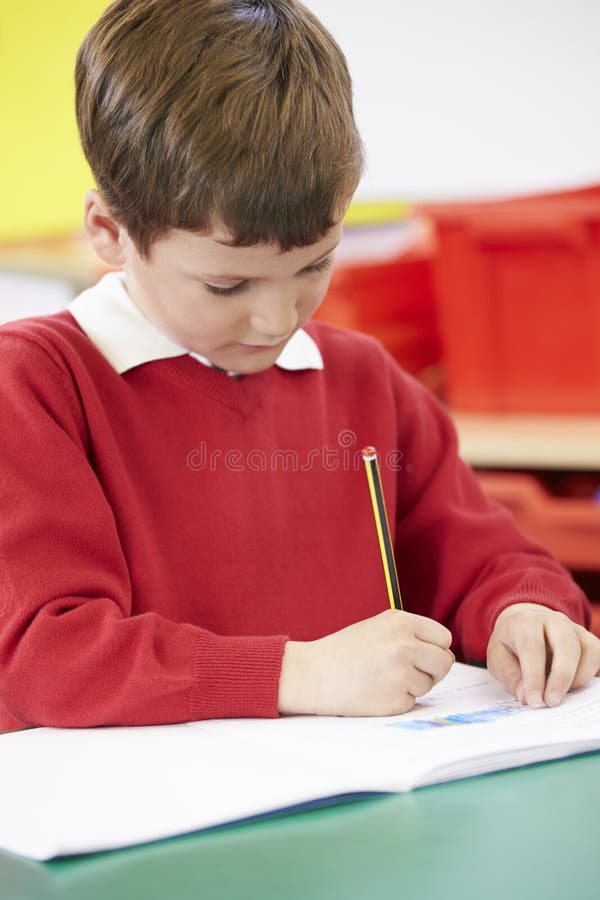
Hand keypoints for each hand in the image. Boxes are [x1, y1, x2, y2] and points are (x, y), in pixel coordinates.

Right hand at [278, 609, 453, 716]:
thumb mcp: (379, 627)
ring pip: (428, 685)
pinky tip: (374, 692)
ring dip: (411, 685)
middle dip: (431, 670)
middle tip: (407, 671)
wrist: (312, 674)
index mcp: (401, 622)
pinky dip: (397, 701)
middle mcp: (404, 645)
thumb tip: (446, 655)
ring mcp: (400, 674)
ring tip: (381, 678)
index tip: (420, 654)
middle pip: (444, 663)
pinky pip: (411, 702)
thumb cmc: (345, 651)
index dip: (434, 649)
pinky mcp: (395, 701)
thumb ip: (412, 635)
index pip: (444, 638)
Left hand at [487, 603, 599, 706]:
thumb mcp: (498, 658)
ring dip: (578, 678)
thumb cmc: (510, 643)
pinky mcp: (588, 639)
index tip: (534, 700)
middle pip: (566, 644)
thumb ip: (511, 677)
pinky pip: (597, 655)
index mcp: (525, 622)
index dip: (534, 676)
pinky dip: (589, 675)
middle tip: (552, 702)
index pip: (532, 646)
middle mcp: (554, 620)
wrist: (525, 624)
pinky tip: (572, 688)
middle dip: (561, 677)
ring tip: (559, 694)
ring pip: (589, 651)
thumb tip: (526, 698)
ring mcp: (575, 628)